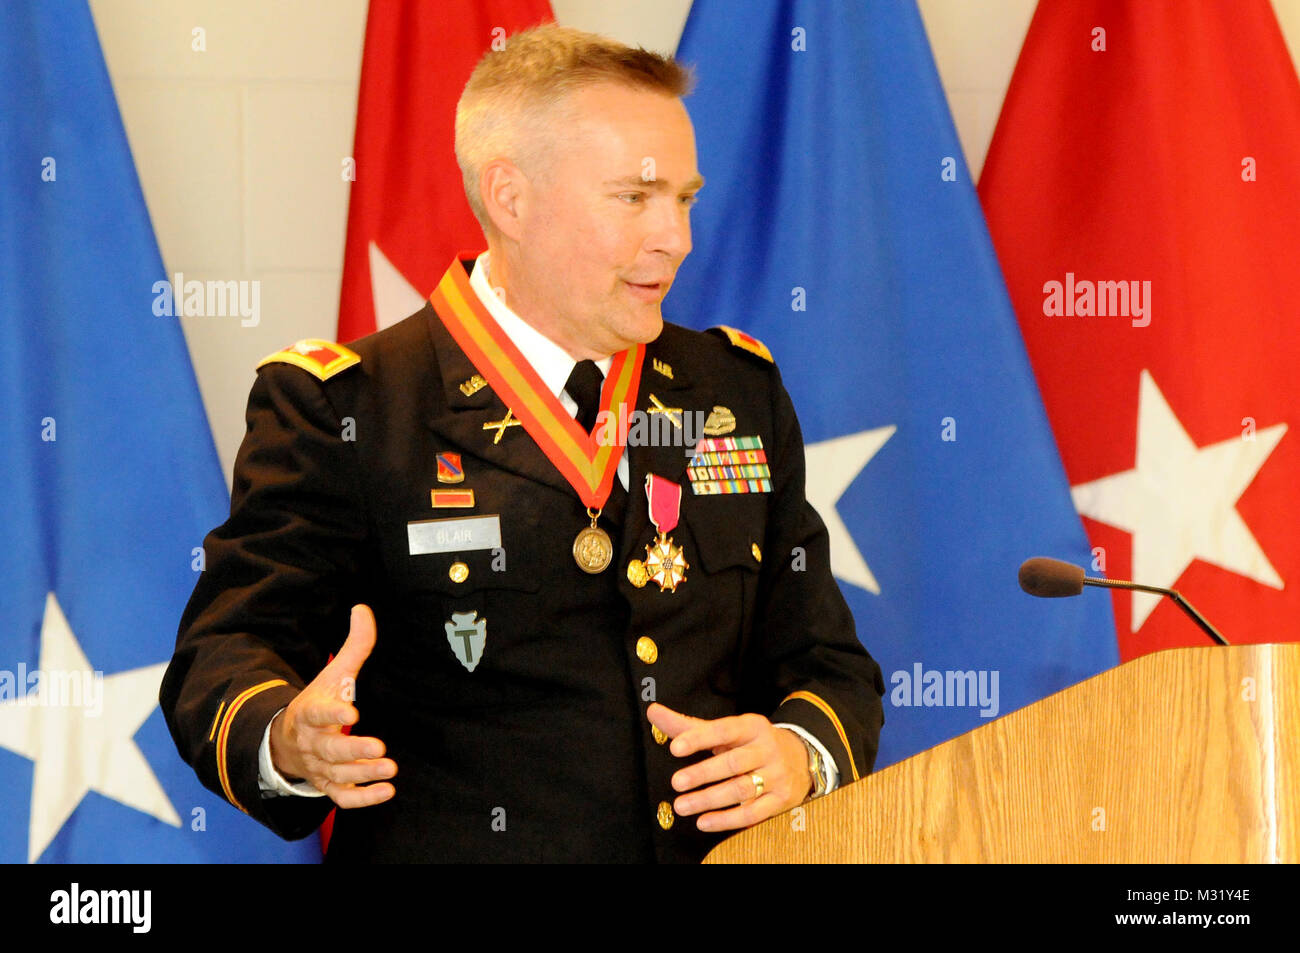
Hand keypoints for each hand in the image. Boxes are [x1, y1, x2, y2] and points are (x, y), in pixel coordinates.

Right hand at [269, 604, 396, 807]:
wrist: (285, 743)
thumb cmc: (317, 704)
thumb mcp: (333, 675)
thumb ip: (353, 646)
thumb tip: (362, 608)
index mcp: (310, 713)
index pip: (317, 713)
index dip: (333, 712)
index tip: (352, 711)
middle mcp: (312, 743)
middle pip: (330, 749)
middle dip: (353, 750)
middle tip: (380, 748)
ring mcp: (319, 767)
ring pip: (338, 774)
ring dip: (364, 774)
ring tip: (391, 769)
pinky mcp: (328, 786)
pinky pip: (342, 798)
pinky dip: (363, 799)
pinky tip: (387, 792)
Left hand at [646, 702, 810, 831]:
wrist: (800, 757)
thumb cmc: (751, 743)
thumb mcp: (727, 730)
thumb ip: (689, 726)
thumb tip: (654, 713)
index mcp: (751, 726)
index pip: (723, 730)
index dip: (699, 738)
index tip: (675, 748)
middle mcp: (767, 748)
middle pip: (733, 762)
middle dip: (703, 773)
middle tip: (676, 783)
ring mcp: (777, 775)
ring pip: (741, 789)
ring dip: (709, 799)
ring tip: (682, 806)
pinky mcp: (781, 799)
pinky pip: (753, 813)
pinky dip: (727, 820)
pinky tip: (704, 821)